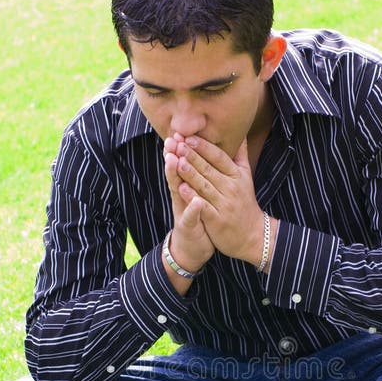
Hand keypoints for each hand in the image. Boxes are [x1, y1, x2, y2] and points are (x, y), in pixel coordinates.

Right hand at [163, 134, 213, 272]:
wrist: (192, 249)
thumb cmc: (199, 217)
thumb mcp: (201, 195)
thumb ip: (204, 177)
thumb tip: (211, 156)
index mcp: (187, 186)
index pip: (184, 164)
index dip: (181, 150)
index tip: (179, 132)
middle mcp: (181, 197)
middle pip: (176, 173)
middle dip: (173, 157)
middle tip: (170, 140)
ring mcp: (183, 211)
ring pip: (178, 191)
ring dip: (175, 177)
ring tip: (174, 161)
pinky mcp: (188, 226)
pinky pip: (190, 217)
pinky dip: (192, 209)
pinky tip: (196, 201)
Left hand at [174, 136, 270, 265]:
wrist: (253, 235)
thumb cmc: (245, 203)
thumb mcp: (246, 177)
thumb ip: (241, 155)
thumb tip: (241, 132)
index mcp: (237, 176)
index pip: (219, 157)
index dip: (204, 147)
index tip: (189, 136)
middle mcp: (231, 188)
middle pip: (209, 169)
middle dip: (193, 156)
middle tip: (178, 143)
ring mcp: (224, 204)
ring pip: (204, 186)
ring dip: (190, 173)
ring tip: (177, 161)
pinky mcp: (217, 220)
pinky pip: (203, 207)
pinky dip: (192, 197)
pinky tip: (180, 188)